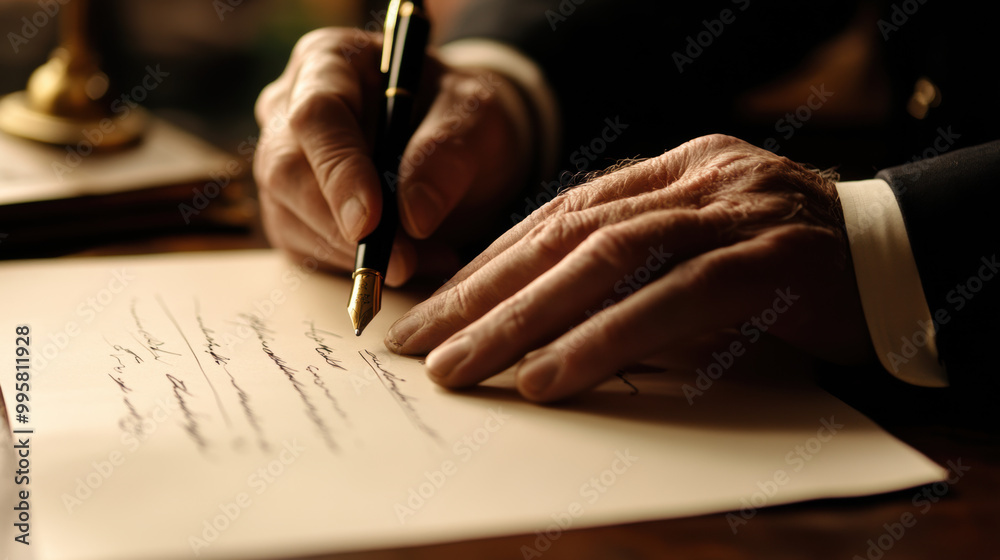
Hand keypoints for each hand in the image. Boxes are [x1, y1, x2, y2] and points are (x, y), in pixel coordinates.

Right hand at [253, 28, 527, 285]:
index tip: (370, 221)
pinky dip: (356, 267)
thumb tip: (415, 216)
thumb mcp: (477, 119)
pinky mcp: (292, 210)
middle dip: (342, 227)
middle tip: (401, 263)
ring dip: (356, 254)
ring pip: (291, 218)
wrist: (463, 147)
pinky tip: (412, 263)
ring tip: (428, 258)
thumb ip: (448, 154)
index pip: (316, 115)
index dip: (339, 171)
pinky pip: (308, 249)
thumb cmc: (463, 117)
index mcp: (330, 60)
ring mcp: (284, 161)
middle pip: (287, 172)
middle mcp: (289, 106)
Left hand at [385, 134, 873, 400]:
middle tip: (420, 345)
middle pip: (564, 236)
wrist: (900, 257)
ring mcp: (732, 214)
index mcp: (670, 172)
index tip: (434, 311)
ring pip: (605, 261)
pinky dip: (602, 342)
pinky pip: (670, 302)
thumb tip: (541, 326)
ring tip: (462, 369)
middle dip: (482, 294)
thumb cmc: (786, 269)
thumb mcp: (700, 255)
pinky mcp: (768, 260)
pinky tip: (548, 379)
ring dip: (522, 320)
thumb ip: (633, 273)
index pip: (558, 215)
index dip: (488, 263)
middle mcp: (693, 180)